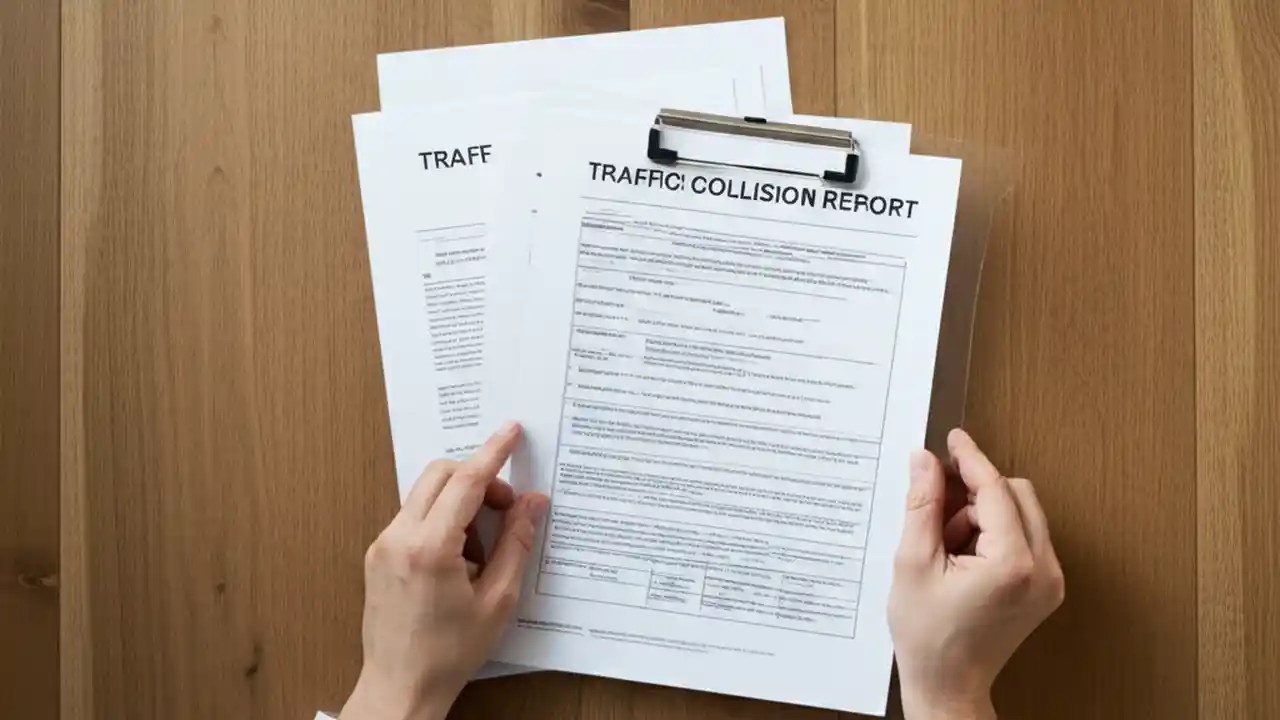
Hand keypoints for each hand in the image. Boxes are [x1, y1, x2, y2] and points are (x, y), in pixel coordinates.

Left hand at [340, 423, 548, 719]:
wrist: (400, 687)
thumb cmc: (448, 653)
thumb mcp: (498, 600)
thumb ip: (517, 544)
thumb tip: (533, 503)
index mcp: (430, 547)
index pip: (466, 481)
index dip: (494, 453)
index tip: (512, 432)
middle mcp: (398, 537)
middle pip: (440, 475)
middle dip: (478, 479)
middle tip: (506, 508)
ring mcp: (383, 544)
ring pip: (426, 494)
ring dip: (460, 503)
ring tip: (482, 550)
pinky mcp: (378, 555)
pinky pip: (414, 517)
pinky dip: (442, 521)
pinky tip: (460, 559)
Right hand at [889, 429, 1064, 719]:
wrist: (949, 686)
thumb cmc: (929, 637)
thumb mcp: (912, 563)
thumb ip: (922, 505)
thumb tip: (925, 461)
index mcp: (1012, 563)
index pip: (994, 489)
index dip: (970, 459)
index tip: (953, 438)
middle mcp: (1042, 569)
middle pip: (1016, 494)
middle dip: (974, 493)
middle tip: (935, 511)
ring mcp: (1050, 580)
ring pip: (1022, 513)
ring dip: (982, 515)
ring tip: (945, 548)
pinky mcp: (1046, 587)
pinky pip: (1025, 537)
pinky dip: (994, 534)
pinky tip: (962, 558)